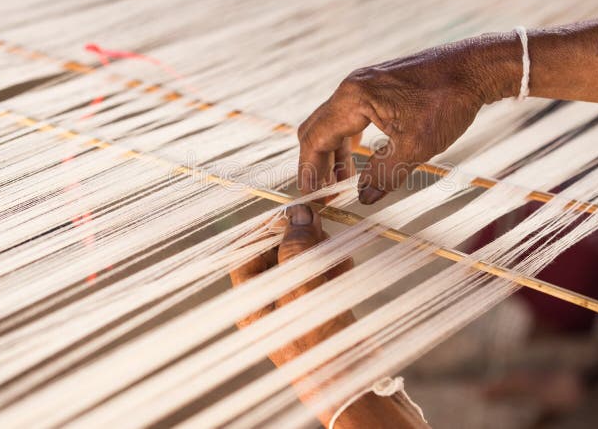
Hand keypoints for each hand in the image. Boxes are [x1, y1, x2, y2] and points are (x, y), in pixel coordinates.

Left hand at [229, 204, 427, 427]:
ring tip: (336, 245)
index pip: (246, 254)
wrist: (351, 385)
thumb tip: (297, 213)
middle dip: (298, 236)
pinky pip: (323, 274)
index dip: (264, 230)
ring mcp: (298, 303)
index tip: (287, 211)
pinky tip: (346, 260)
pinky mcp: (322, 306)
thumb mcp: (302, 291)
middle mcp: (271, 300)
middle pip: (277, 253)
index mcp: (253, 301)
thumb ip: (296, 251)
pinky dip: (334, 263)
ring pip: (303, 260)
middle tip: (318, 222)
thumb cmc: (317, 345)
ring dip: (320, 248)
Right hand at [298, 33, 518, 203]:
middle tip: (322, 193)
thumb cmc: (448, 102)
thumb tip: (363, 197)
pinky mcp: (375, 85)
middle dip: (315, 164)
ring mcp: (362, 83)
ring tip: (342, 181)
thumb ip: (384, 174)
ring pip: (332, 123)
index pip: (316, 139)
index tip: (312, 197)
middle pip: (315, 130)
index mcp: (354, 98)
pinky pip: (348, 115)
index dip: (310, 171)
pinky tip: (358, 157)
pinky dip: (346, 139)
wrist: (474, 67)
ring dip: (332, 153)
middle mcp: (351, 87)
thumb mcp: (416, 147)